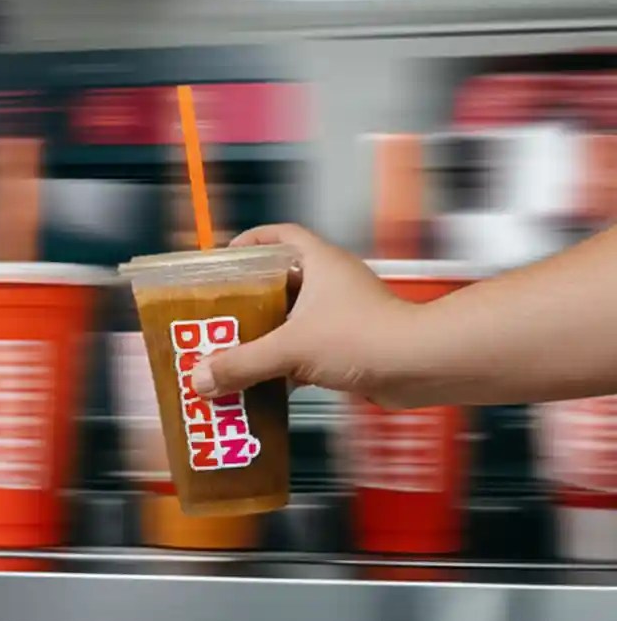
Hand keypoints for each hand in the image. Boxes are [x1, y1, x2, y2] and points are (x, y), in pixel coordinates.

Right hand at [189, 224, 421, 407]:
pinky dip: (285, 365)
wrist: (420, 367)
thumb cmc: (364, 337)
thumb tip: (200, 378)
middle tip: (218, 317)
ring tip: (232, 354)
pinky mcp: (350, 345)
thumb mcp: (291, 348)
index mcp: (319, 263)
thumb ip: (243, 363)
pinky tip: (263, 384)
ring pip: (293, 321)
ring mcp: (343, 314)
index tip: (224, 258)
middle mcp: (331, 283)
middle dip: (248, 301)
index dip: (251, 242)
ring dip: (265, 338)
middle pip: (280, 283)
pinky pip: (307, 350)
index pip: (280, 236)